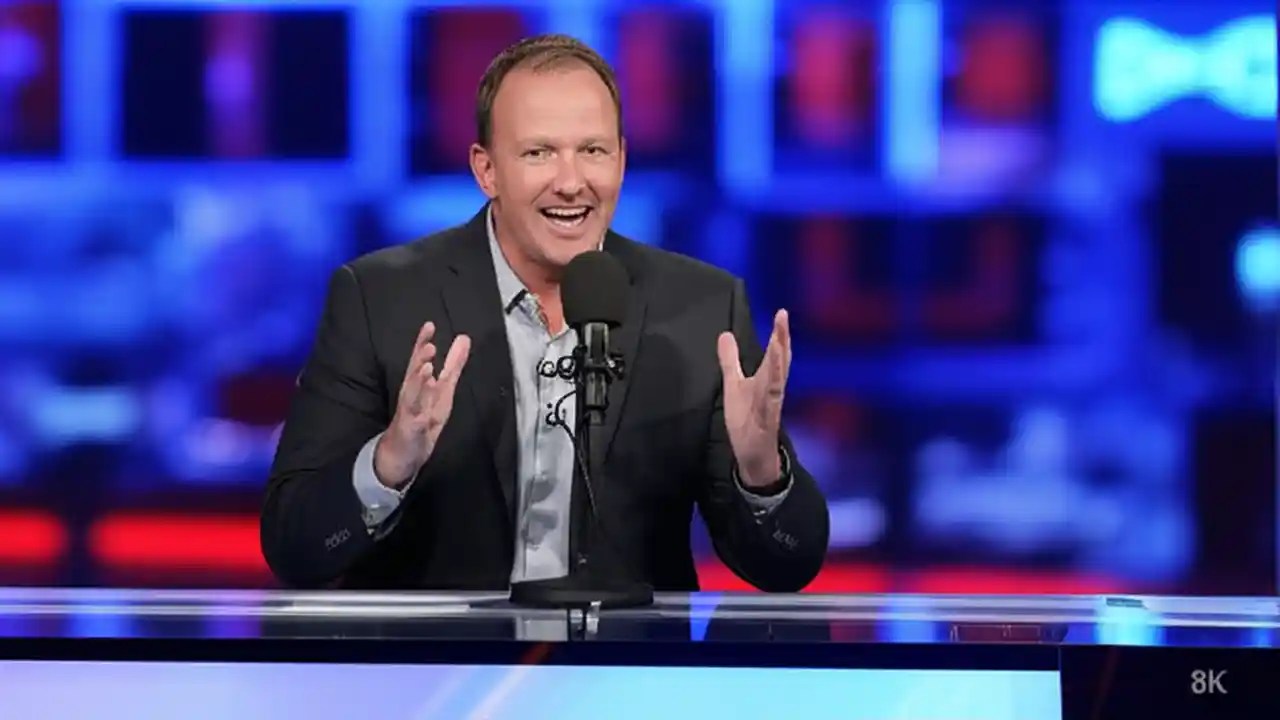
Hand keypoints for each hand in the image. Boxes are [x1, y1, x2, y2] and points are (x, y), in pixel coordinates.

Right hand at [374, 321, 470, 488]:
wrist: (404, 454)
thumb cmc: (424, 419)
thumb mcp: (444, 390)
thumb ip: (453, 365)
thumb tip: (464, 339)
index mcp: (419, 385)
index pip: (419, 360)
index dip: (422, 342)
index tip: (429, 325)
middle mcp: (411, 395)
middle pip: (413, 373)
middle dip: (419, 358)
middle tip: (428, 342)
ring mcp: (410, 412)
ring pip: (412, 394)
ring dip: (418, 380)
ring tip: (426, 366)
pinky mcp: (411, 429)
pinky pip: (415, 418)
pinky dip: (419, 411)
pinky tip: (424, 406)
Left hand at [716, 309, 790, 487]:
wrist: (753, 453)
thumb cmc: (746, 418)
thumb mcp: (733, 384)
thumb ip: (730, 360)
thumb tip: (725, 334)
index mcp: (766, 379)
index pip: (775, 352)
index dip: (779, 333)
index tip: (781, 312)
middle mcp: (772, 388)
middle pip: (780, 360)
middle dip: (782, 339)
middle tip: (783, 316)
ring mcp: (771, 404)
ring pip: (777, 379)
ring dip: (779, 361)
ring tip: (779, 341)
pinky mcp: (767, 421)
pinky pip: (771, 404)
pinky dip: (772, 392)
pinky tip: (774, 381)